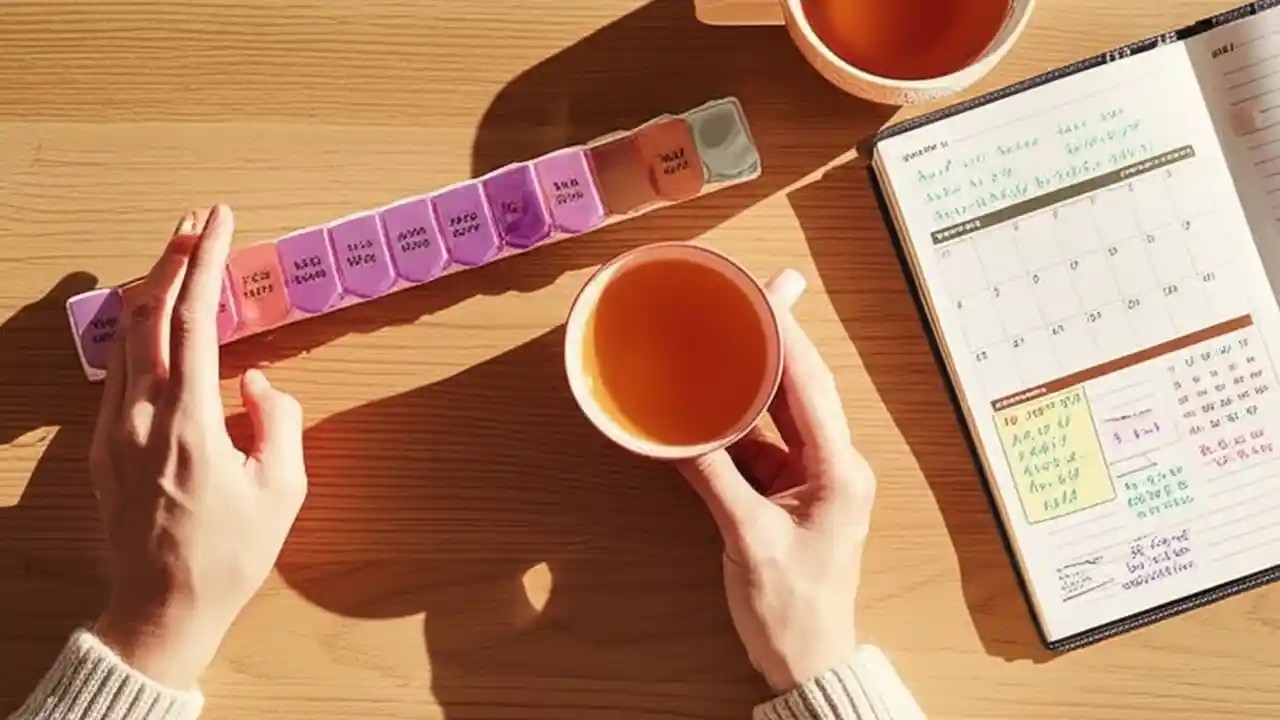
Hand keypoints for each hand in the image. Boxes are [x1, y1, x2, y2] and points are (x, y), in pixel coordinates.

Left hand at [88, 205, 306, 688]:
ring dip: (153, 290)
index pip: (192, 322)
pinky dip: (140, 332)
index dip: (205, 264)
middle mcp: (141, 418)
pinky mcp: (105, 447)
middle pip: (147, 316)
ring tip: (181, 257)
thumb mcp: (282, 491)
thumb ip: (278, 422)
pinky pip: (120, 372)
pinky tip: (158, 322)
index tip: (219, 221)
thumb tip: (257, 382)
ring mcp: (114, 431)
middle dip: (172, 258)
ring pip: (125, 339)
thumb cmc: (230, 554)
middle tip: (198, 220)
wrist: (162, 607)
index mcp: (189, 424)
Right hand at [677, 287, 874, 692]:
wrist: (806, 660)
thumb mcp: (747, 541)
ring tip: (727, 331)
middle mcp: (834, 464)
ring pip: (783, 412)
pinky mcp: (791, 490)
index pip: (811, 388)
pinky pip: (764, 441)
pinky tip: (714, 396)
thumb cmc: (791, 610)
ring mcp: (813, 476)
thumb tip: (676, 433)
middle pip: (802, 388)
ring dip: (755, 377)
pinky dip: (739, 420)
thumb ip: (713, 480)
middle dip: (774, 343)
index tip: (758, 296)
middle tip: (744, 297)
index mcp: (839, 472)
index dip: (786, 338)